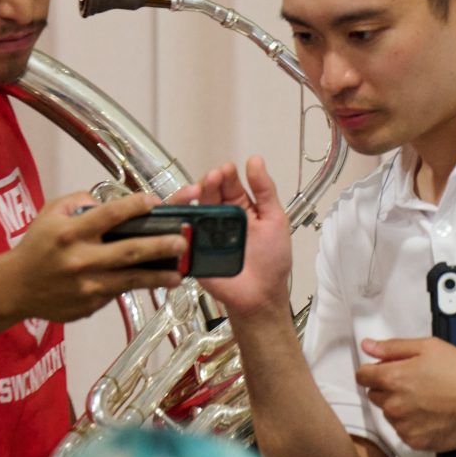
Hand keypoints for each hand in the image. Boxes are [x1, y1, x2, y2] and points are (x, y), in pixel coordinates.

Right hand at [0, 191, 185, 325]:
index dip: (135, 206)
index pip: (109, 215)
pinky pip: (119, 291)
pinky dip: (138, 285)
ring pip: (131, 279)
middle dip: (159, 245)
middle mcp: (81, 259)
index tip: (156, 200)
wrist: (15, 287)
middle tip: (182, 241)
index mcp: (71, 232)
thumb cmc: (38, 245)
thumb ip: (80, 201)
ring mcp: (88, 285)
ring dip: (159, 276)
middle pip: (129, 251)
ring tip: (180, 273)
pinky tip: (158, 281)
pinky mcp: (90, 304)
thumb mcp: (51, 213)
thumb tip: (110, 201)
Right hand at [191, 156, 293, 322]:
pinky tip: (184, 215)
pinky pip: (182, 234)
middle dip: (209, 183)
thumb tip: (255, 160)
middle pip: (208, 194)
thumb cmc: (271, 261)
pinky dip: (180, 222)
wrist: (261, 296)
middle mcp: (220, 218)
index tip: (227, 170)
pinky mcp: (193, 251)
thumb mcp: (275, 219)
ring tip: (199, 191)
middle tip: (213, 178)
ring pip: (192, 210)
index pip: (228, 184)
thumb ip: (265, 190)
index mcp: (240, 208)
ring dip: (193, 198)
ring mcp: (205, 234)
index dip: (226, 175)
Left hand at [355, 336, 455, 451]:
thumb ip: (392, 347)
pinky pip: (403, 432)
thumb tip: (367, 346)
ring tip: (426, 399)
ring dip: (400, 407)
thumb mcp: (428, 347)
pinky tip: (431, 414)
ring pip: (390, 415)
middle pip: (375, 396)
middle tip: (414, 382)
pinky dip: (413, 424)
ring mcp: (404, 426)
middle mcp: (394, 405)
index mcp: (393, 378)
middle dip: (388, 388)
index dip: (372, 371)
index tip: (383, 371)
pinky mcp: (415, 442)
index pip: (362, 377)